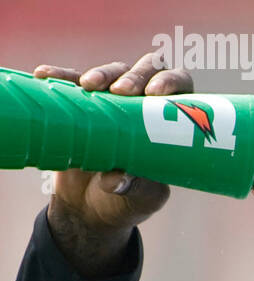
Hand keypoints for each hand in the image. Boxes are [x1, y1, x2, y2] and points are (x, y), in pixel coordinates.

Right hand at [33, 54, 194, 275]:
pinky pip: (70, 85)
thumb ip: (136, 188)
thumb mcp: (140, 198)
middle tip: (120, 90)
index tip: (154, 93)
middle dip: (134, 76)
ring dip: (101, 74)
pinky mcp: (80, 105)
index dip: (171, 82)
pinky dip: (59, 77)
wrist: (89, 209)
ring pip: (111, 73)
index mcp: (171, 120)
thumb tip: (116, 179)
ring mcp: (111, 100)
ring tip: (87, 85)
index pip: (180, 87)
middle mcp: (144, 102)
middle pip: (145, 71)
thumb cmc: (128, 199)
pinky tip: (44, 75)